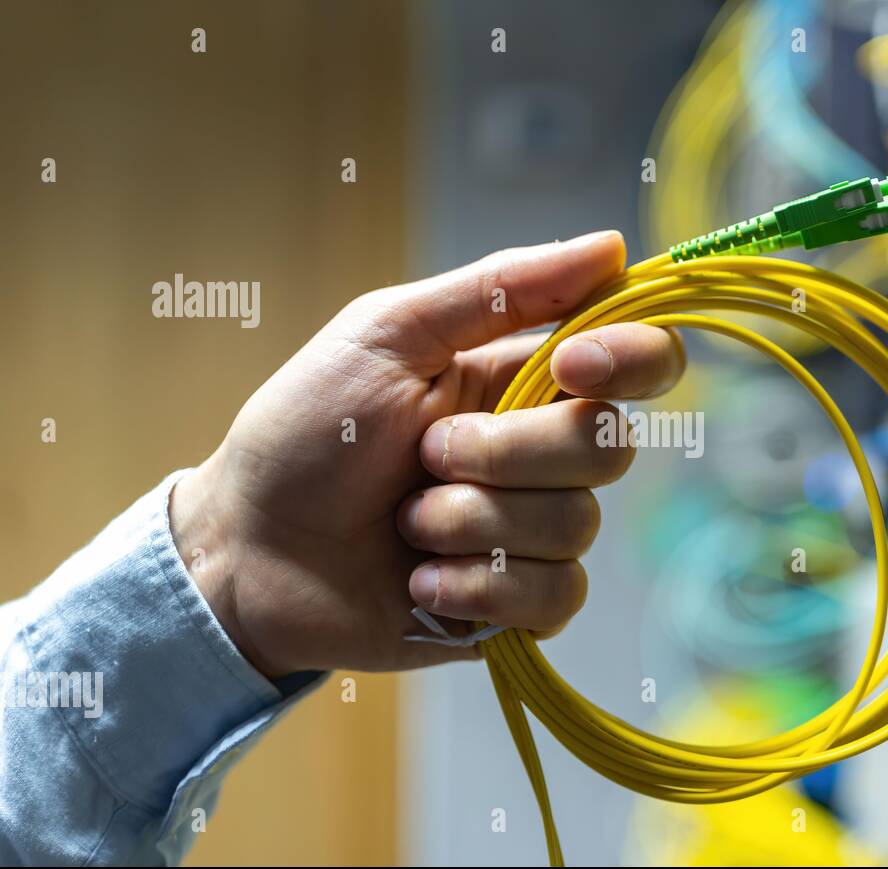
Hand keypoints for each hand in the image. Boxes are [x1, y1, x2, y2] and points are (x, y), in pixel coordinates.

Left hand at [169, 231, 684, 677]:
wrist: (249, 551)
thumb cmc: (308, 434)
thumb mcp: (387, 335)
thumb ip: (499, 290)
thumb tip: (611, 246)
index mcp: (521, 380)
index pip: (639, 360)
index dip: (630, 359)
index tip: (573, 365)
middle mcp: (543, 454)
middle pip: (609, 447)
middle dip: (505, 454)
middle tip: (424, 456)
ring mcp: (534, 532)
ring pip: (576, 525)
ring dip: (471, 523)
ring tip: (404, 524)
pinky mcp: (519, 604)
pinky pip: (557, 596)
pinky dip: (479, 587)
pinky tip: (420, 581)